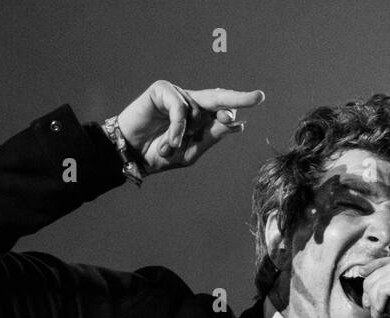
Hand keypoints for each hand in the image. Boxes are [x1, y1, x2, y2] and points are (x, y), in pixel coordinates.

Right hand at [115, 81, 264, 174]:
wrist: (131, 154)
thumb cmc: (159, 154)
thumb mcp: (189, 152)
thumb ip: (210, 137)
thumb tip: (237, 124)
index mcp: (202, 118)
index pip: (224, 112)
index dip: (234, 114)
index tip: (250, 113)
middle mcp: (193, 104)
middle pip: (220, 98)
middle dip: (239, 98)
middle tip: (259, 97)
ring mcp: (178, 95)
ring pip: (197, 110)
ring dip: (185, 135)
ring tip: (170, 148)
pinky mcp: (163, 90)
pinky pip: (180, 108)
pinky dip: (177, 127)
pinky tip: (170, 141)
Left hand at [358, 256, 389, 317]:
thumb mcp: (385, 306)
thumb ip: (384, 286)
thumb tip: (368, 269)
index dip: (378, 264)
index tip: (361, 273)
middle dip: (374, 282)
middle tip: (368, 304)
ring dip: (377, 292)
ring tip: (375, 311)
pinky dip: (384, 296)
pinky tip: (381, 313)